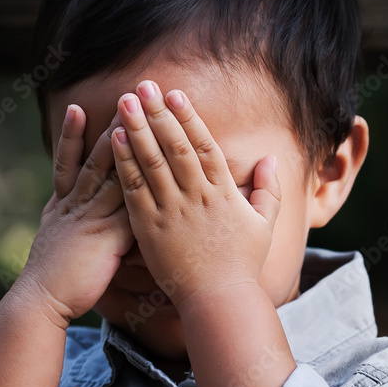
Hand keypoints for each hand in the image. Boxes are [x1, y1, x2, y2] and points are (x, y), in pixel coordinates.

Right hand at [17, 105, 134, 324]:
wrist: (39, 302)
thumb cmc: (52, 280)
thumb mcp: (57, 242)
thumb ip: (68, 223)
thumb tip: (80, 216)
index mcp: (61, 205)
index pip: (66, 161)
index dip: (71, 135)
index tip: (78, 107)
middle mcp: (74, 205)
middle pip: (96, 158)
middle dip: (112, 128)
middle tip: (126, 99)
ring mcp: (90, 218)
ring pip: (114, 175)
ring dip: (131, 148)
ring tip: (145, 123)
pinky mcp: (107, 237)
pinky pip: (130, 208)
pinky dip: (145, 189)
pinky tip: (164, 176)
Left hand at [110, 80, 279, 310]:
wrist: (219, 300)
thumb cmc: (242, 265)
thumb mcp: (265, 225)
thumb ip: (269, 189)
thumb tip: (271, 159)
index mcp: (224, 193)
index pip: (204, 146)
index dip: (188, 117)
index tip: (174, 94)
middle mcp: (197, 197)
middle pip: (175, 146)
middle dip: (158, 113)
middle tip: (142, 86)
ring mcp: (172, 212)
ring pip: (152, 162)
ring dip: (137, 129)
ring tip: (124, 102)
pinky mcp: (150, 229)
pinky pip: (135, 191)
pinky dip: (125, 164)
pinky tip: (116, 141)